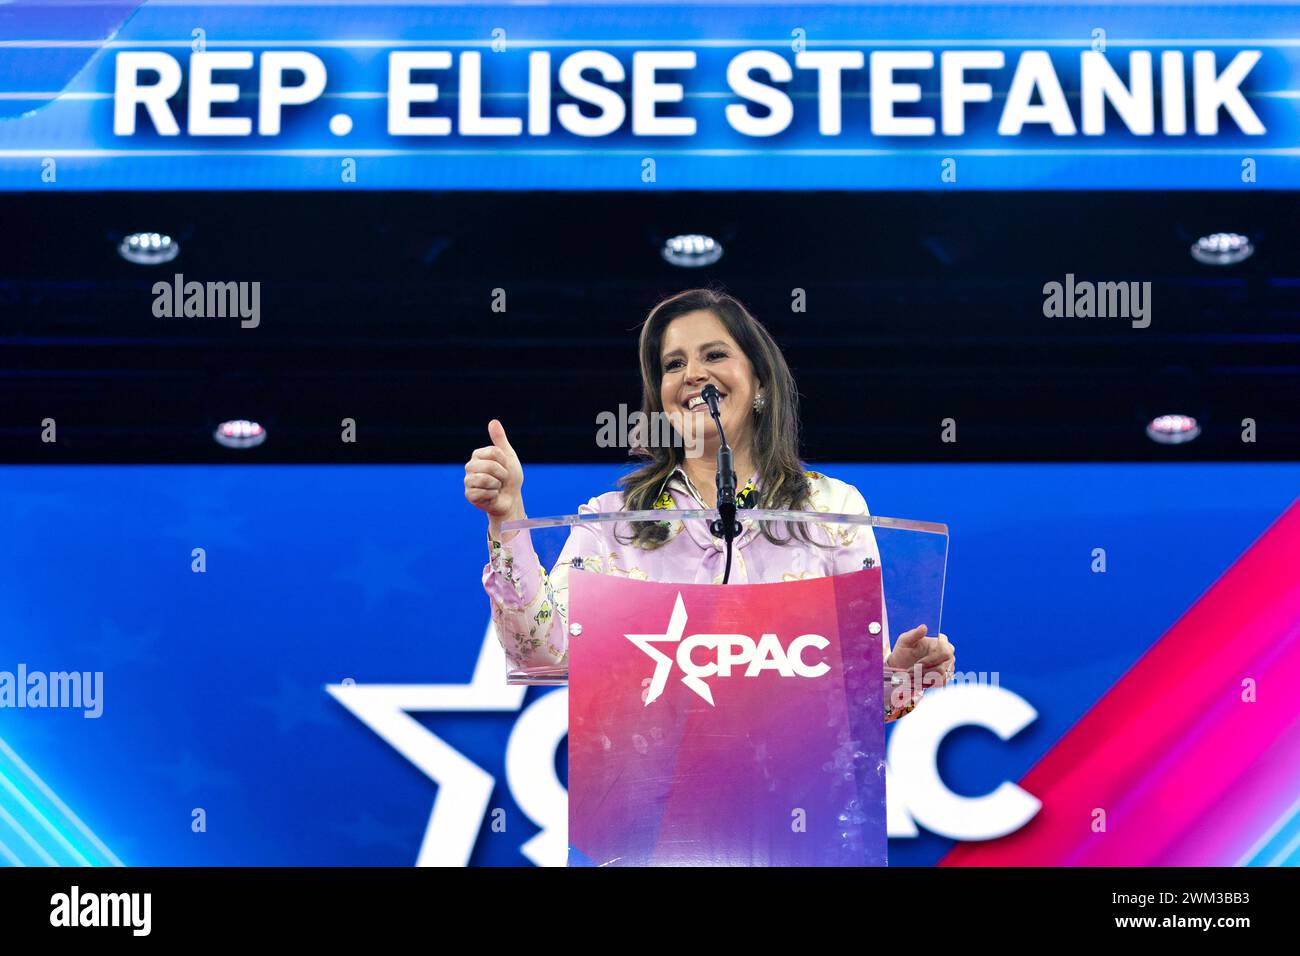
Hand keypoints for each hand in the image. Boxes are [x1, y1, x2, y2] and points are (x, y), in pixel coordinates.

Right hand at [464, 419, 524, 533]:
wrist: (511, 499)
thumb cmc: (510, 478)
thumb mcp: (508, 457)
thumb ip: (500, 440)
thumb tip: (493, 421)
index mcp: (478, 455)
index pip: (494, 452)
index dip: (504, 461)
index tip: (504, 466)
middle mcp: (470, 466)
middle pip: (489, 466)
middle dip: (502, 474)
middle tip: (501, 479)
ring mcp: (468, 480)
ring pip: (484, 479)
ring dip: (497, 485)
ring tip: (496, 487)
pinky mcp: (469, 494)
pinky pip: (482, 492)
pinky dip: (492, 495)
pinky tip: (491, 496)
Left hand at [886, 624, 954, 690]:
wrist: (900, 666)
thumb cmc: (904, 651)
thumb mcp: (905, 641)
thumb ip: (914, 634)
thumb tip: (924, 627)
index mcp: (942, 642)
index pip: (945, 650)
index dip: (932, 659)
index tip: (918, 663)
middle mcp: (948, 654)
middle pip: (943, 666)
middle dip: (924, 670)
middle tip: (910, 671)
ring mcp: (949, 667)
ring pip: (940, 676)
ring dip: (923, 677)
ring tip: (910, 675)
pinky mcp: (945, 678)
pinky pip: (940, 683)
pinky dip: (926, 682)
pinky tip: (917, 679)